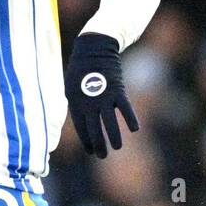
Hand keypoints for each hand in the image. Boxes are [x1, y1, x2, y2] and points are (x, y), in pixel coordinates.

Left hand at [65, 33, 137, 158]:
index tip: (90, 151)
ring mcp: (103, 97)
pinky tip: (134, 129)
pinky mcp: (117, 90)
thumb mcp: (71, 88)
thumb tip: (81, 120)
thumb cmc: (80, 70)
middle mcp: (89, 103)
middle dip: (99, 144)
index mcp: (76, 103)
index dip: (86, 141)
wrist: (93, 50)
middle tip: (102, 156)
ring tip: (117, 147)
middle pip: (94, 129)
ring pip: (109, 122)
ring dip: (114, 136)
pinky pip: (125, 108)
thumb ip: (76, 105)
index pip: (81, 128)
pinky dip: (130, 118)